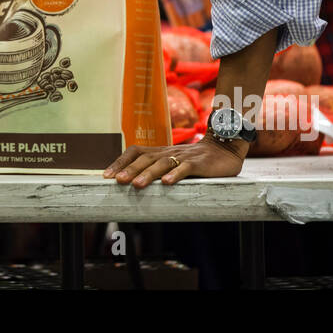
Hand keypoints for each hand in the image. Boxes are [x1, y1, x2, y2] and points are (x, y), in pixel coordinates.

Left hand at [103, 136, 246, 187]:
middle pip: (145, 158)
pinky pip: (185, 167)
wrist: (225, 148)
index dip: (120, 162)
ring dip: (148, 174)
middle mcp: (168, 152)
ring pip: (162, 163)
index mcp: (160, 152)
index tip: (106, 176)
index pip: (135, 152)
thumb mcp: (173, 162)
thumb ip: (157, 168)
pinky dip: (176, 174)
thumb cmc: (196, 159)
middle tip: (118, 181)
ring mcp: (184, 156)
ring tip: (137, 185)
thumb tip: (133, 181)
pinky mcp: (199, 163)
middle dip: (130, 169)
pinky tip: (167, 183)